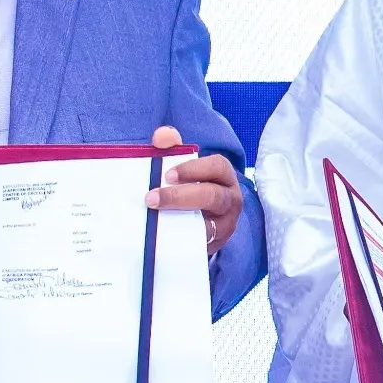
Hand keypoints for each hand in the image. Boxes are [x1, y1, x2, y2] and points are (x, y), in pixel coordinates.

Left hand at [147, 126, 243, 255]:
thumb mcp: (183, 169)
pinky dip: (181, 240)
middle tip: (151, 198)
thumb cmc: (190, 190)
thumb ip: (173, 149)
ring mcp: (225, 226)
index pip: (218, 166)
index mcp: (224, 177)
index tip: (167, 175)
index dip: (193, 169)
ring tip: (154, 216)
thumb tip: (161, 136)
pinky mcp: (214, 246)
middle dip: (180, 196)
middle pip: (213, 196)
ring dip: (180, 220)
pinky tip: (161, 235)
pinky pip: (200, 244)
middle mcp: (231, 200)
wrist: (196, 227)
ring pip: (210, 224)